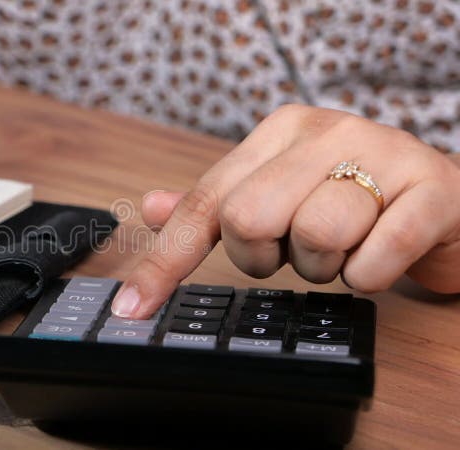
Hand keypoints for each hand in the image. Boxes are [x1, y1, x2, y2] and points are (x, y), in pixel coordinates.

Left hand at [112, 105, 459, 317]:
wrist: (449, 201)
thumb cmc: (353, 201)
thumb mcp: (280, 194)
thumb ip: (217, 203)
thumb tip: (150, 207)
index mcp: (279, 132)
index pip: (204, 201)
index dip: (166, 260)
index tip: (133, 308)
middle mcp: (326, 132)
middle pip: (248, 219)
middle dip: (266, 257)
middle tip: (295, 250)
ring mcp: (384, 152)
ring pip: (314, 236)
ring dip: (323, 266)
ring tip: (345, 248)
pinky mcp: (432, 188)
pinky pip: (374, 258)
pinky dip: (369, 275)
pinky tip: (380, 254)